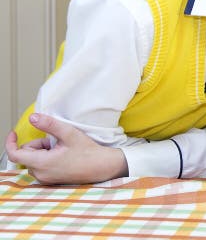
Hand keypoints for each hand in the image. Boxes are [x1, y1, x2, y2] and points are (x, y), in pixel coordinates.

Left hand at [4, 113, 127, 183]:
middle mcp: (41, 174)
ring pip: (33, 161)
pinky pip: (41, 167)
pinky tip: (63, 156)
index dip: (10, 142)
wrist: (103, 167)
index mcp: (42, 163)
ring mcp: (46, 179)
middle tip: (56, 141)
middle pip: (27, 155)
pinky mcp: (51, 180)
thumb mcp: (69, 133)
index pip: (15, 154)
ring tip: (62, 149)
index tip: (14, 133)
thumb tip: (32, 117)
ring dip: (42, 152)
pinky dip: (47, 159)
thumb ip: (49, 125)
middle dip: (37, 145)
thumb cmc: (88, 151)